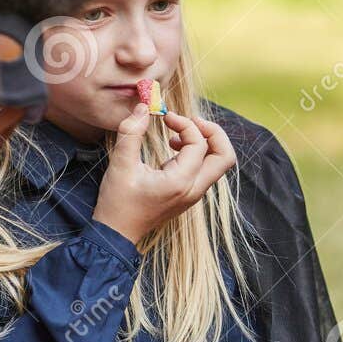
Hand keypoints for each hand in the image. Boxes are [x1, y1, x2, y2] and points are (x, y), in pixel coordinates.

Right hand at [91, 104, 235, 244]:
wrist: (117, 234)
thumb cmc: (117, 202)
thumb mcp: (120, 165)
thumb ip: (131, 132)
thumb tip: (144, 107)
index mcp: (181, 182)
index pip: (199, 144)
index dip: (185, 124)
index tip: (165, 116)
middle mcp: (194, 189)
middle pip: (225, 157)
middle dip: (213, 133)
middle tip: (191, 121)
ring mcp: (194, 194)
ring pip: (218, 163)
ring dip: (205, 143)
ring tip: (176, 135)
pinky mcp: (189, 194)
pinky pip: (205, 169)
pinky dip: (197, 153)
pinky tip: (172, 147)